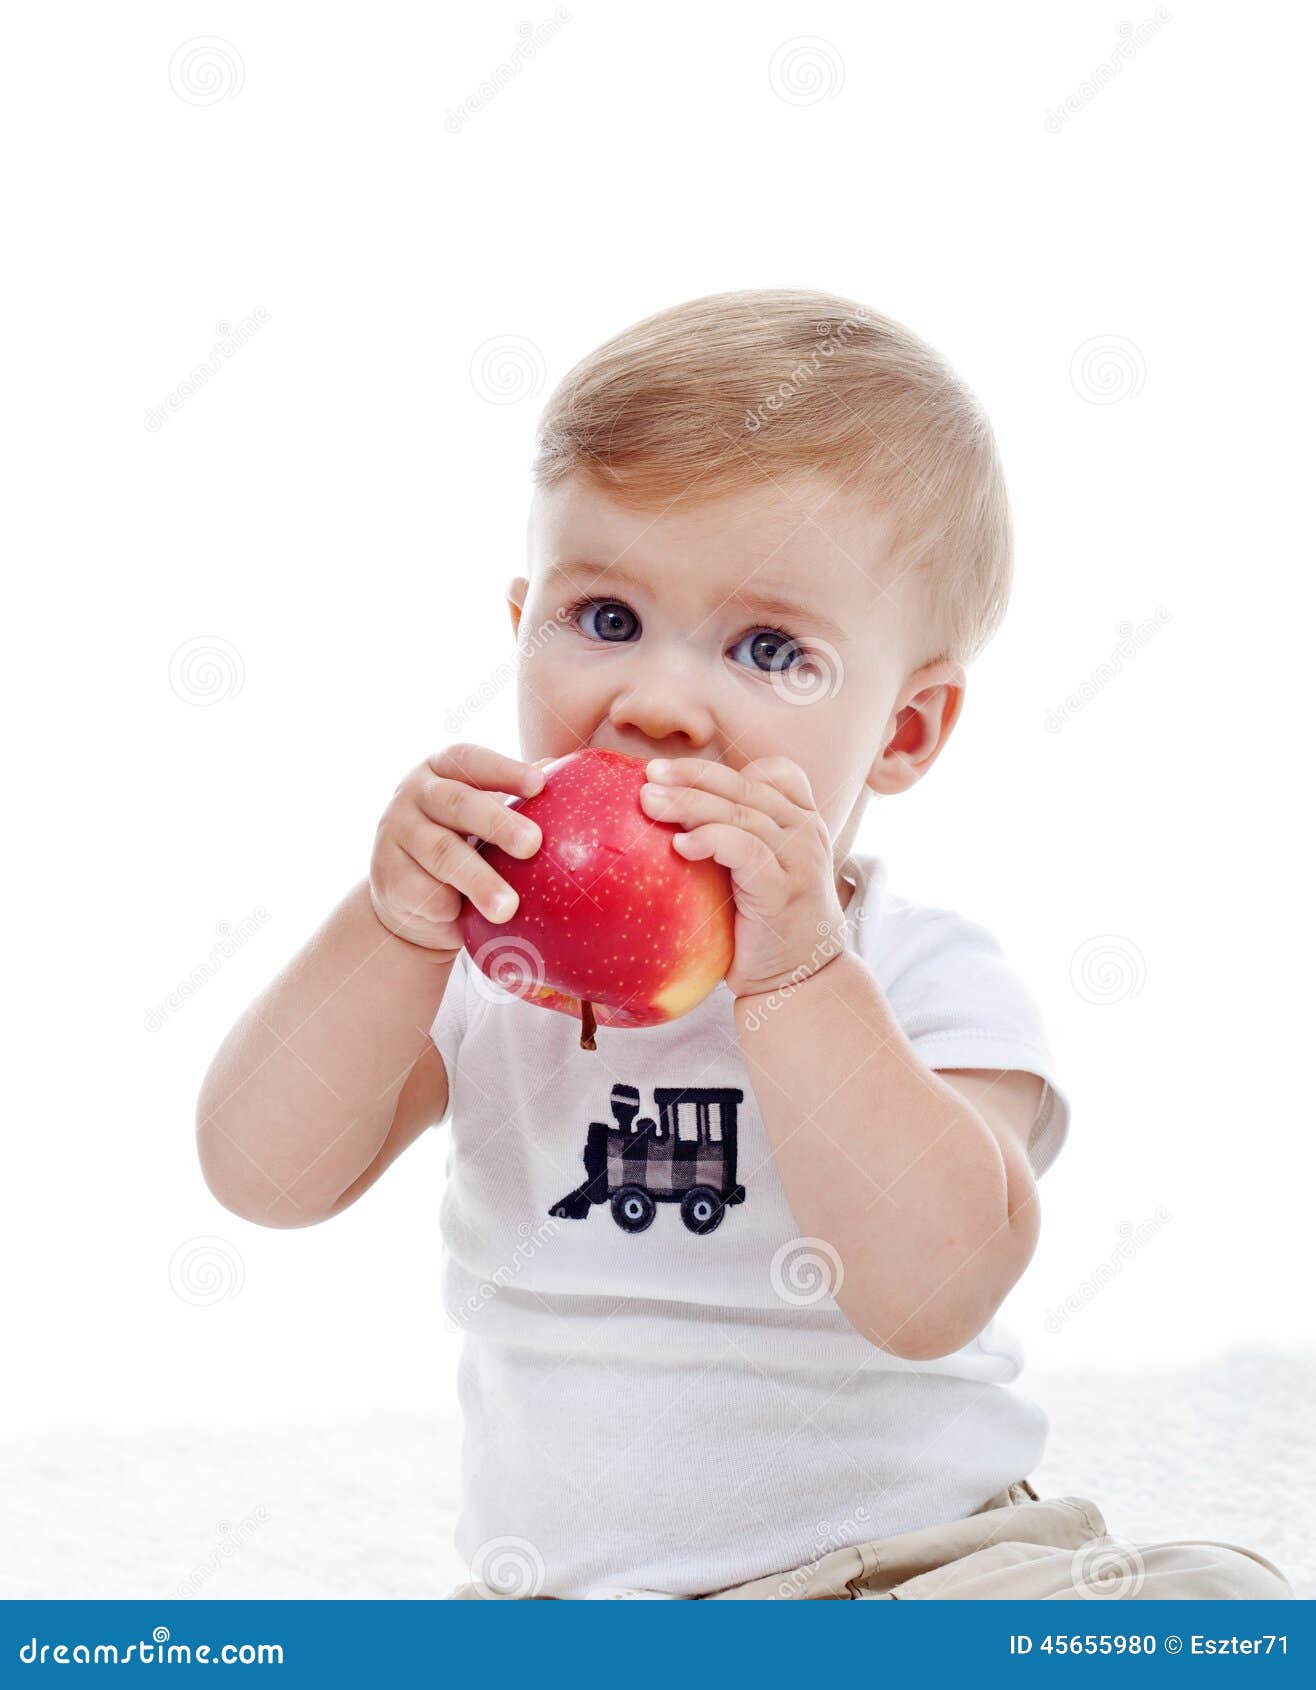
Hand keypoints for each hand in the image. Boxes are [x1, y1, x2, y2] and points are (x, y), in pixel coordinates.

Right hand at [369, 743, 545, 952]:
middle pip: (458, 804)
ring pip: (443, 854)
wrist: (411, 900)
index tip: (540, 784)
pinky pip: (425, 892)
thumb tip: (568, 773)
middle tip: (533, 844)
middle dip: (498, 823)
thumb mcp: (484, 815)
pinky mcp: (388, 877)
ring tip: (509, 907)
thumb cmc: (464, 843)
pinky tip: (465, 919)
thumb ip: (516, 796)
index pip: (470, 760)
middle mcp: (413, 794)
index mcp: (441, 769)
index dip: (504, 770)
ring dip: (479, 881)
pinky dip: (450, 907)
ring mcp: (395, 835)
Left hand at [638, 755, 847, 998]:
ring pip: (740, 814)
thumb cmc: (767, 926)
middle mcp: (805, 832)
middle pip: (744, 787)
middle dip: (691, 775)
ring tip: (648, 801)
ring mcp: (798, 860)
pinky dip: (712, 839)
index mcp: (801, 821)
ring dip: (689, 803)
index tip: (673, 771)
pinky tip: (680, 844)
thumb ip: (735, 839)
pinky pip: (746, 851)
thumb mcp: (757, 871)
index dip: (723, 768)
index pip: (774, 772)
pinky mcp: (783, 891)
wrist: (801, 981)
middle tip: (649, 773)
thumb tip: (667, 815)